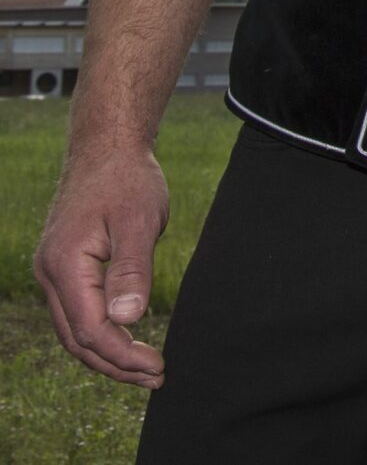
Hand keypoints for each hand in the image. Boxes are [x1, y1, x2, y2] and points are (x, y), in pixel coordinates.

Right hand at [34, 144, 171, 386]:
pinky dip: (99, 334)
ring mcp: (52, 272)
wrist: (106, 148)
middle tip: (156, 378)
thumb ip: (132, 270)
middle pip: (77, 340)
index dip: (123, 354)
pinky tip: (124, 341)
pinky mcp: (63, 268)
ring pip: (73, 331)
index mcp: (65, 266)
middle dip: (115, 365)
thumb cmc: (127, 180)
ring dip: (107, 355)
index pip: (91, 329)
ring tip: (144, 370)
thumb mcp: (140, 221)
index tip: (157, 367)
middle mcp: (50, 274)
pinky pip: (76, 314)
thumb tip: (127, 319)